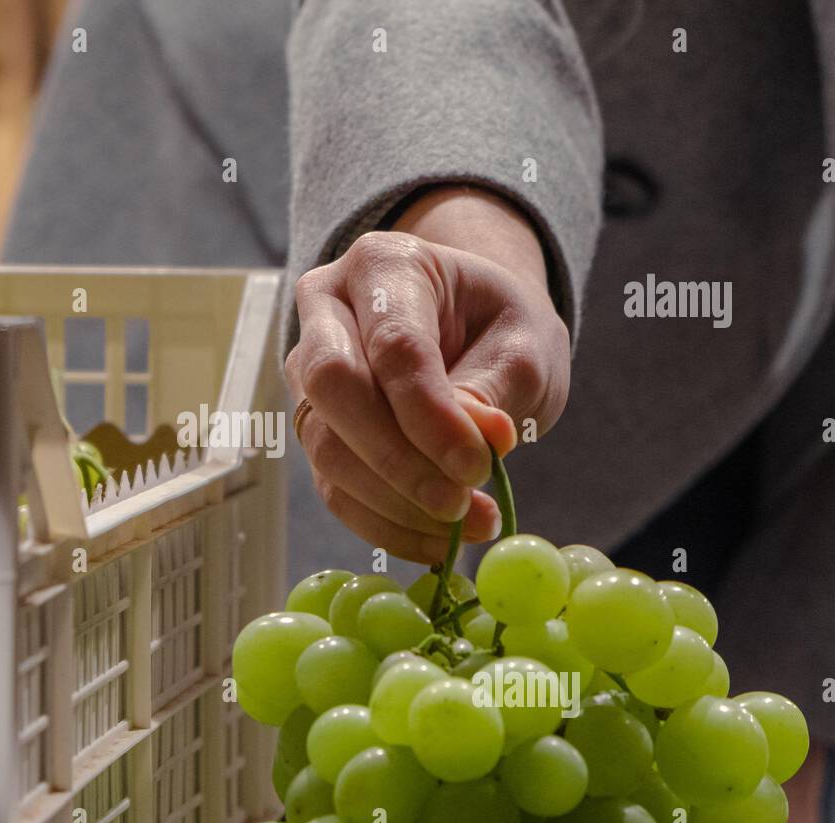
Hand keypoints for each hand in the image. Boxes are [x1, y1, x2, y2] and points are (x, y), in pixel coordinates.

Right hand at [285, 186, 570, 562]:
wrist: (473, 332)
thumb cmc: (500, 326)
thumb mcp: (526, 342)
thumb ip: (497, 387)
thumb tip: (478, 443)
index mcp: (384, 265)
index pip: (393, 346)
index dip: (431, 416)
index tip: (480, 468)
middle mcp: (328, 310)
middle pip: (333, 386)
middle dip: (396, 458)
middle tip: (460, 503)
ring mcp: (309, 372)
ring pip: (324, 444)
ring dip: (394, 501)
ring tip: (468, 527)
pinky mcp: (314, 428)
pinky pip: (332, 486)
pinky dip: (384, 525)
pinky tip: (437, 544)